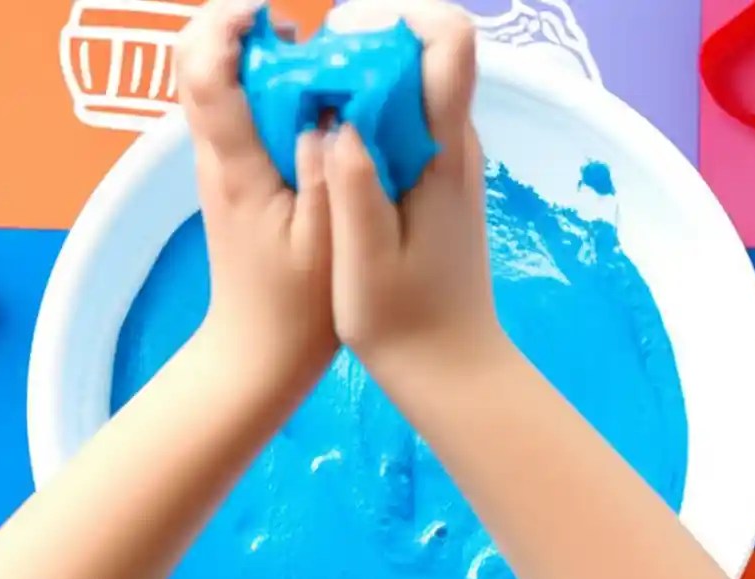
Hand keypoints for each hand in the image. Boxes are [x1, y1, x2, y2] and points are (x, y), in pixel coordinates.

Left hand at [175, 0, 336, 387]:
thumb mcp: (326, 242)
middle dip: (241, 30)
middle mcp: (215, 157)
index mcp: (236, 167)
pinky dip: (268, 91)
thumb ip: (326, 173)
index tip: (271, 12)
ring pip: (218, 87)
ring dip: (257, 58)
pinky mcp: (234, 177)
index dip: (225, 26)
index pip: (205, 76)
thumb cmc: (299, 306)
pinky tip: (315, 103)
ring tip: (317, 61)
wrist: (259, 352)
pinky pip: (239, 113)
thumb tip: (326, 112)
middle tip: (303, 34)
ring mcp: (219, 167)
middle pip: (199, 67)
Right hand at [323, 0, 502, 375]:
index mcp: (443, 154)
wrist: (450, 367)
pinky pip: (396, 118)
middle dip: (359, 43)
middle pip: (420, 49)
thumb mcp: (366, 263)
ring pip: (405, 82)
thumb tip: (339, 121)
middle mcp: (453, 143)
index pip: (450, 42)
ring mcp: (445, 158)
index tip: (337, 41)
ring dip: (354, 78)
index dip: (397, 17)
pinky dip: (358, 113)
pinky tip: (321, 146)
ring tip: (302, 107)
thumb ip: (355, 189)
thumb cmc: (406, 325)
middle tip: (303, 78)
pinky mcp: (429, 178)